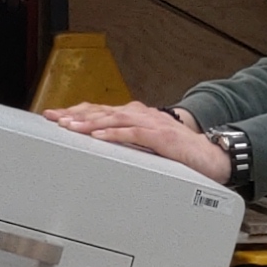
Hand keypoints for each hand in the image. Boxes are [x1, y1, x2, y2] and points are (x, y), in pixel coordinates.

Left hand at [51, 101, 228, 183]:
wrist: (212, 155)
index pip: (102, 111)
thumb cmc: (181, 152)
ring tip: (71, 127)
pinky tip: (100, 136)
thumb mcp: (149, 145)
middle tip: (54, 119)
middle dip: (77, 115)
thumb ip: (129, 142)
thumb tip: (104, 146)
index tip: (56, 116)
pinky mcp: (161, 137)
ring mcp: (152, 125)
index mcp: (138, 117)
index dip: (78, 112)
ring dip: (91, 123)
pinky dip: (115, 134)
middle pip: (103, 111)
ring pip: (115, 119)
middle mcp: (142, 116)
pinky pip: (134, 133)